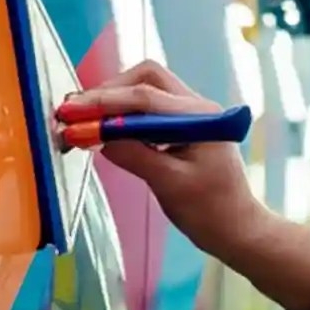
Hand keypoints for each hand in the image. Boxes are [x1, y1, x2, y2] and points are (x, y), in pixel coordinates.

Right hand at [57, 60, 267, 259]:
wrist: (236, 229)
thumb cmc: (210, 212)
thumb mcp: (170, 186)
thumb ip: (136, 157)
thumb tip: (100, 139)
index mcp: (199, 117)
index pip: (144, 98)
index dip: (104, 103)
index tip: (72, 113)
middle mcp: (195, 107)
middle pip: (146, 80)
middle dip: (109, 91)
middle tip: (77, 112)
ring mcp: (189, 116)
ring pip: (146, 91)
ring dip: (115, 102)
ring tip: (85, 120)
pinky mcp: (182, 129)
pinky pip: (148, 111)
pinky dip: (124, 117)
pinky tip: (106, 131)